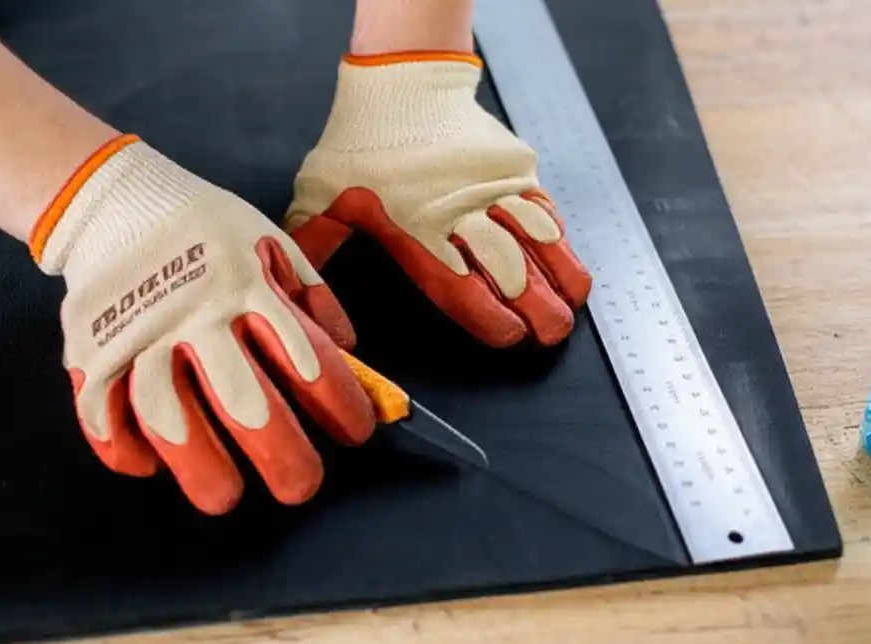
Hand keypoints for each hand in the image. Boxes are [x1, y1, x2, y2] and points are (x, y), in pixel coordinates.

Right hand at [34, 136, 375, 514]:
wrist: (111, 198)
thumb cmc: (205, 231)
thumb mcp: (269, 242)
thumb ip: (311, 294)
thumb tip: (351, 349)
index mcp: (247, 286)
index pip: (305, 357)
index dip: (339, 402)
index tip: (357, 433)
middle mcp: (195, 313)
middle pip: (242, 399)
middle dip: (280, 453)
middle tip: (301, 486)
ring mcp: (138, 333)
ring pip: (168, 414)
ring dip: (199, 465)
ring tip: (225, 497)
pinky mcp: (91, 348)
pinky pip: (102, 410)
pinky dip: (122, 446)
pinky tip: (149, 467)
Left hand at [286, 53, 591, 347]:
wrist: (400, 80)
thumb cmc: (358, 143)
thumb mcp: (321, 194)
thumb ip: (316, 243)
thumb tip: (299, 291)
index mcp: (416, 227)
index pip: (461, 284)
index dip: (490, 315)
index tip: (509, 336)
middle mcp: (461, 211)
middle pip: (510, 268)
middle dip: (536, 307)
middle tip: (551, 334)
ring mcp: (493, 187)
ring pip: (538, 239)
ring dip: (559, 275)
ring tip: (572, 305)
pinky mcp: (514, 166)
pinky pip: (543, 207)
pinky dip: (558, 237)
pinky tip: (568, 261)